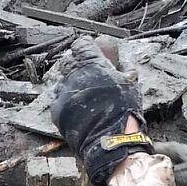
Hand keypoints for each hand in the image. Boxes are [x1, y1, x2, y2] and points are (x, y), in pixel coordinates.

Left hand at [49, 40, 152, 185]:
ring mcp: (63, 93)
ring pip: (61, 80)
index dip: (86, 47)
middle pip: (69, 60)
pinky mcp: (57, 110)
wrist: (110, 141)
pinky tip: (76, 107)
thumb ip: (123, 72)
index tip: (91, 51)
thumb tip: (125, 68)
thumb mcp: (130, 85)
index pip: (81, 44)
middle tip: (87, 73)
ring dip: (70, 82)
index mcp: (92, 64)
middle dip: (77, 64)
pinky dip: (65, 100)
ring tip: (81, 92)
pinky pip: (58, 99)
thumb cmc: (124, 112)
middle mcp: (73, 75)